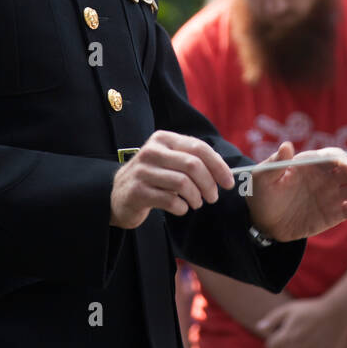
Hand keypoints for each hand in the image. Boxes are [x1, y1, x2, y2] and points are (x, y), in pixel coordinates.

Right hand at [110, 130, 235, 228]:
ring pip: (183, 183)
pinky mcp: (137, 191)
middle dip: (209, 184)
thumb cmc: (153, 178)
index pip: (199, 147)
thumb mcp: (170, 161)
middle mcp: (151, 151)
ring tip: (196, 203)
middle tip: (213, 197)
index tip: (228, 183)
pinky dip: (182, 207)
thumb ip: (193, 160)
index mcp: (163, 139)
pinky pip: (170, 200)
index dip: (218, 166)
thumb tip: (225, 172)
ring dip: (196, 197)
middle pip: (193, 165)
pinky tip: (181, 208)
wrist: (119, 195)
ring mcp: (142, 171)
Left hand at [244, 141, 346, 242]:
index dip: (344, 162)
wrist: (264, 221)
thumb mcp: (262, 178)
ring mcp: (332, 193)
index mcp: (311, 163)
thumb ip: (275, 163)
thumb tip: (286, 144)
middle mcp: (325, 176)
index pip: (332, 158)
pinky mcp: (335, 212)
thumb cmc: (262, 194)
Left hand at [257, 295, 346, 347]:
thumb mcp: (289, 309)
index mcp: (286, 338)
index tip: (282, 332)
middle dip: (284, 347)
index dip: (274, 338)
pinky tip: (313, 345)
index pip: (270, 347)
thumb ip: (272, 319)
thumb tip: (259, 328)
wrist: (337, 314)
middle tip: (295, 335)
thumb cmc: (311, 309)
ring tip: (303, 340)